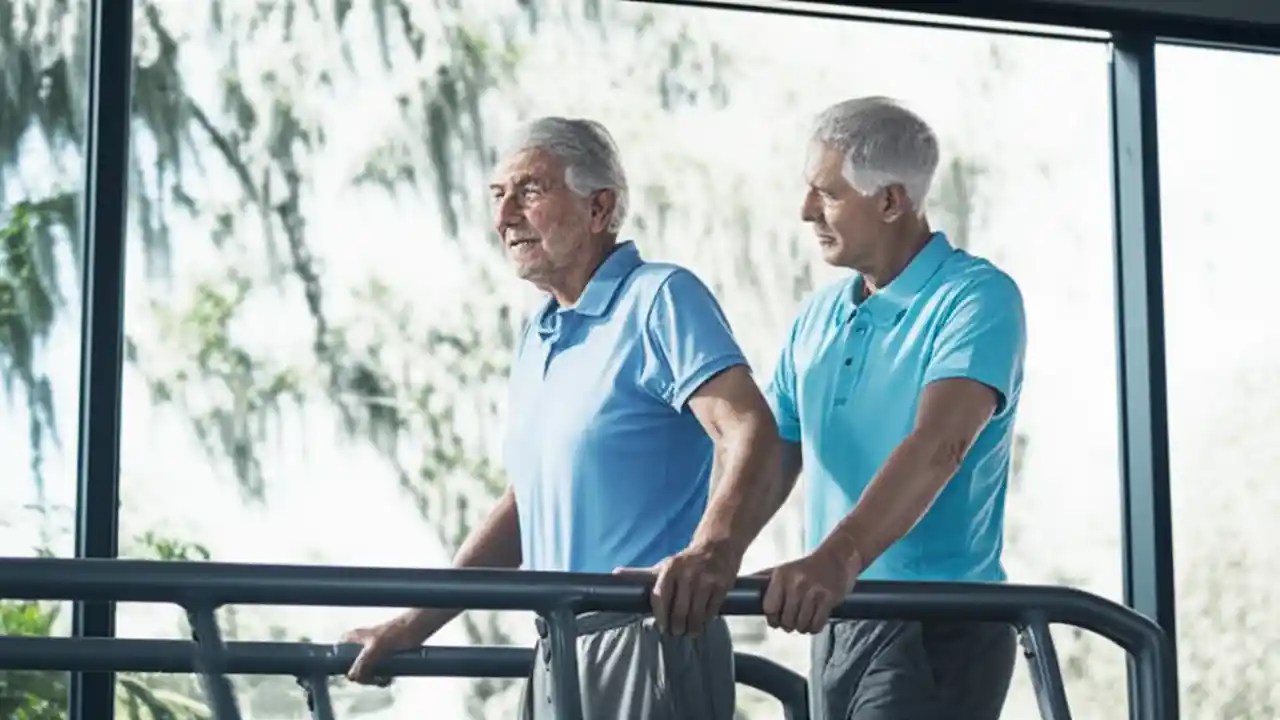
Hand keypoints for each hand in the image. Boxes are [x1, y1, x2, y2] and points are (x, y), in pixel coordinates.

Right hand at [341, 615, 427, 685]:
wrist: (416, 629)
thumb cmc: (396, 632)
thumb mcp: (375, 648)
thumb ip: (362, 663)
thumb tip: (354, 678)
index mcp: (351, 638)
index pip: (336, 656)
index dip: (343, 668)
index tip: (356, 674)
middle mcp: (358, 646)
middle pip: (352, 669)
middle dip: (363, 678)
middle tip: (375, 679)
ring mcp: (370, 652)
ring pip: (365, 673)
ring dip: (374, 680)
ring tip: (385, 679)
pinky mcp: (382, 658)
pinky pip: (377, 673)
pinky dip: (382, 678)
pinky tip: (389, 679)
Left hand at [615, 541, 740, 636]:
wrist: (717, 547)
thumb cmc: (686, 561)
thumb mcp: (664, 565)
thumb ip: (641, 574)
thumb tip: (614, 574)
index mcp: (670, 568)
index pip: (660, 597)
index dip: (661, 615)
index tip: (662, 627)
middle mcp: (687, 573)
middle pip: (679, 610)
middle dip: (677, 627)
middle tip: (676, 632)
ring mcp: (705, 579)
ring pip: (696, 614)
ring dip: (692, 628)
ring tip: (689, 632)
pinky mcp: (721, 585)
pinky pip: (712, 611)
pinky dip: (706, 620)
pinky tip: (703, 622)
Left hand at [761, 540, 861, 633]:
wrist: (837, 557)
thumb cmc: (807, 567)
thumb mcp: (784, 569)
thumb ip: (765, 580)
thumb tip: (741, 588)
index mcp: (781, 576)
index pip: (769, 608)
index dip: (772, 619)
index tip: (776, 621)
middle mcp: (796, 583)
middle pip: (786, 620)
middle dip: (788, 625)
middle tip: (792, 622)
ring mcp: (813, 591)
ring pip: (801, 625)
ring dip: (802, 628)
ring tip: (804, 621)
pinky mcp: (829, 598)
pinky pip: (816, 625)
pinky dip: (814, 628)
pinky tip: (814, 621)